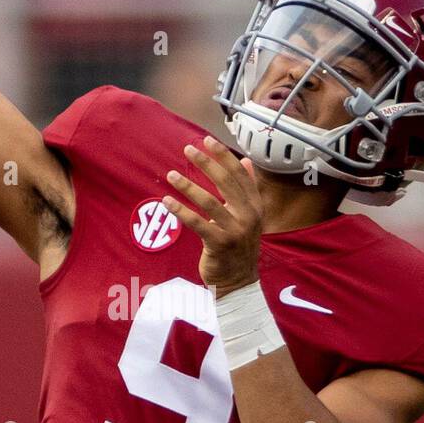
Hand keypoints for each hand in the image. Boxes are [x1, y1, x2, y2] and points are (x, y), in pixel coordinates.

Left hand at [163, 134, 262, 296]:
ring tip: (172, 175)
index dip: (223, 155)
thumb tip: (246, 161)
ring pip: (210, 202)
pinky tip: (167, 202)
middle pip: (225, 183)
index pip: (240, 174)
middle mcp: (249, 216)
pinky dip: (182, 211)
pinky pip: (198, 224)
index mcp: (256, 206)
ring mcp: (235, 231)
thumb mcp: (249, 216)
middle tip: (187, 150)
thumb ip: (247, 189)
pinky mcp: (220, 245)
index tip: (207, 140)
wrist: (239, 282)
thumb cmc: (238, 246)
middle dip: (206, 163)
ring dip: (188, 186)